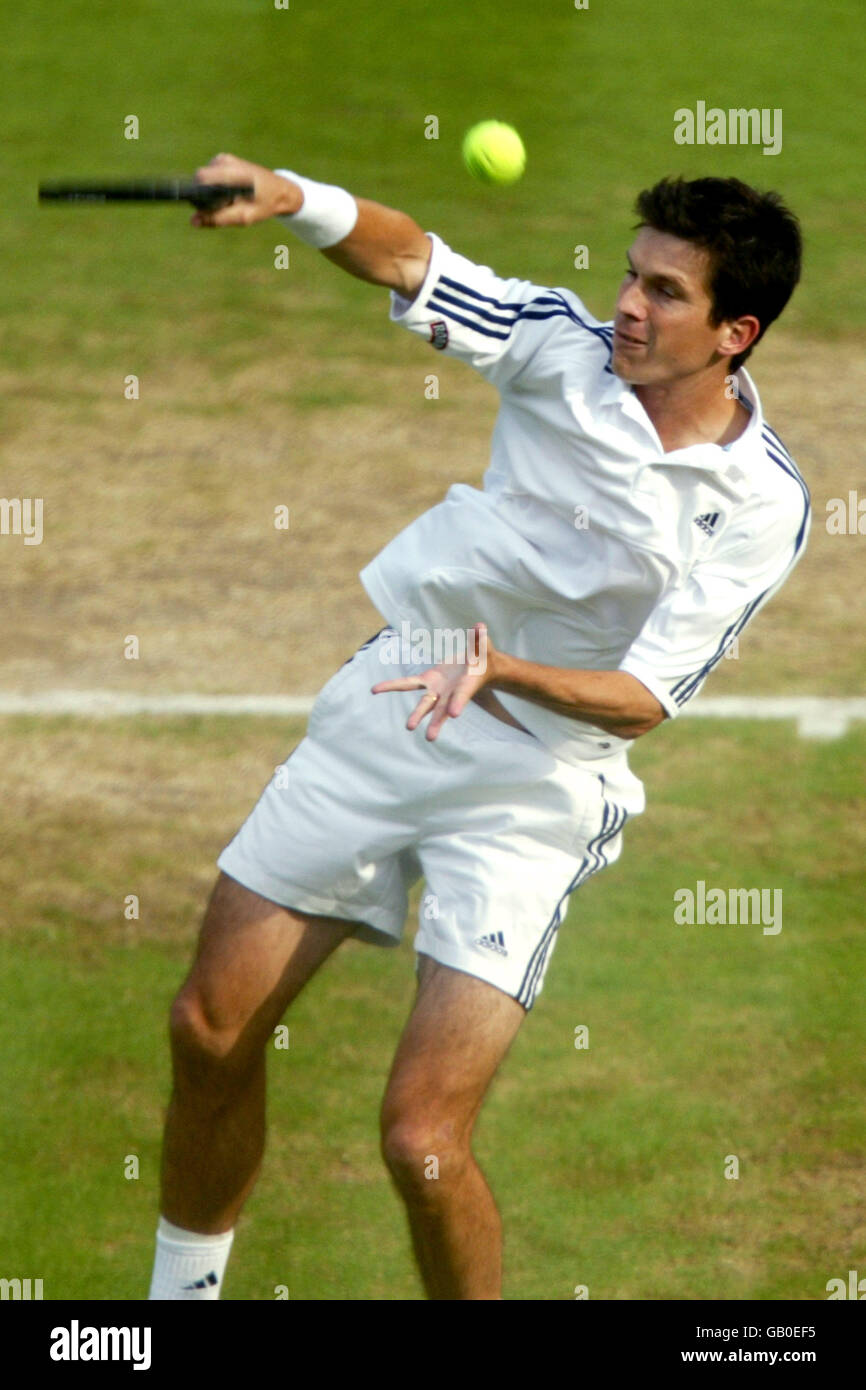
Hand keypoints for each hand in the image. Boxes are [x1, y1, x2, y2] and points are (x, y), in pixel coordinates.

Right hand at [190, 152, 300, 227]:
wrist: (279, 189)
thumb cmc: (263, 204)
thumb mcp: (243, 217)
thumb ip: (217, 219)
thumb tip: (193, 221)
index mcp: (232, 172)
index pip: (201, 179)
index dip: (198, 195)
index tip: (208, 208)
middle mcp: (225, 161)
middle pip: (199, 179)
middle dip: (205, 196)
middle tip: (225, 205)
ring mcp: (222, 158)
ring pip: (202, 178)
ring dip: (210, 192)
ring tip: (230, 199)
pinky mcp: (221, 159)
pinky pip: (208, 176)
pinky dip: (214, 186)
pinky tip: (229, 192)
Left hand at [371, 622, 492, 741]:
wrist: (478, 667)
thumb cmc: (484, 657)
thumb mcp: (484, 647)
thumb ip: (480, 638)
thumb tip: (480, 626)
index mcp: (467, 685)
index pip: (462, 695)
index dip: (458, 703)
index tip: (454, 714)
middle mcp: (451, 693)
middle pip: (442, 710)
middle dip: (436, 723)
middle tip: (430, 737)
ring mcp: (438, 690)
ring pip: (425, 704)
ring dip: (416, 715)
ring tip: (409, 727)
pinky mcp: (428, 682)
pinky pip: (408, 684)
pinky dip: (392, 686)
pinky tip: (375, 689)